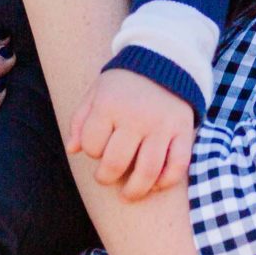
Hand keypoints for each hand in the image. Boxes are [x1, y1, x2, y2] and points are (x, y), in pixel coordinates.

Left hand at [71, 69, 194, 200]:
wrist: (165, 60)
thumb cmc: (123, 83)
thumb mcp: (96, 92)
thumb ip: (80, 119)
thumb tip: (72, 150)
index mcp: (110, 104)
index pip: (92, 145)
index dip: (91, 150)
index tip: (97, 147)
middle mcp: (136, 116)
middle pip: (116, 163)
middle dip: (106, 178)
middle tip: (106, 178)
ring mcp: (162, 125)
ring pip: (147, 171)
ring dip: (135, 190)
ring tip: (128, 194)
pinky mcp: (183, 130)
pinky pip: (177, 165)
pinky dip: (166, 181)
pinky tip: (155, 184)